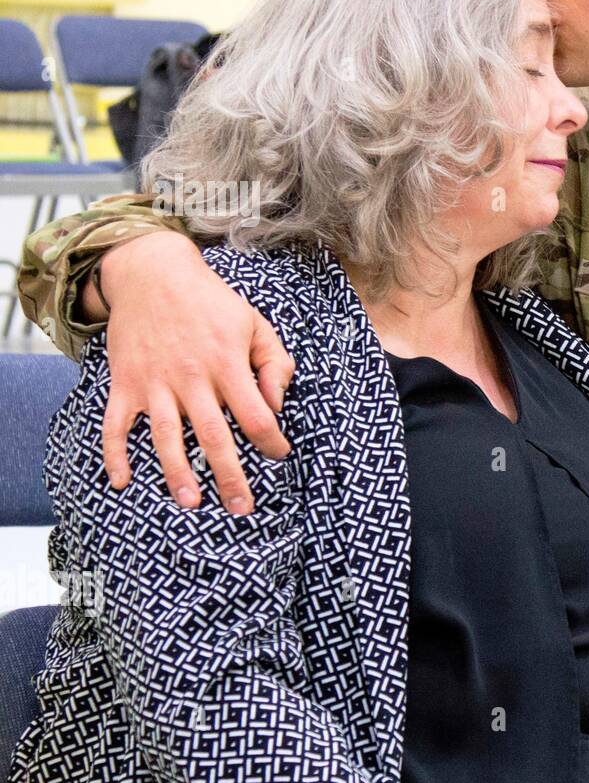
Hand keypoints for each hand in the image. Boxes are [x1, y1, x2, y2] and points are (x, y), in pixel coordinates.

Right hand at [94, 232, 294, 512]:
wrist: (153, 274)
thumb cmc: (212, 304)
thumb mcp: (255, 323)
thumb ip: (275, 363)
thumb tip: (278, 404)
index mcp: (227, 363)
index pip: (256, 415)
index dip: (271, 442)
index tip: (279, 455)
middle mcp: (191, 377)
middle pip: (214, 436)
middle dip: (230, 476)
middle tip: (242, 508)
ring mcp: (155, 383)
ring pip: (167, 437)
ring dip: (177, 473)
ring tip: (191, 502)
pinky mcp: (125, 384)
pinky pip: (116, 425)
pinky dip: (115, 454)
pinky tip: (122, 481)